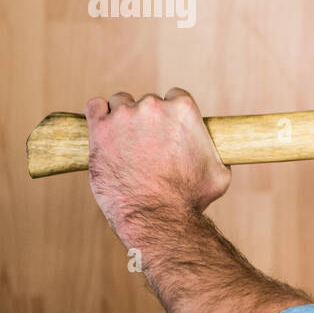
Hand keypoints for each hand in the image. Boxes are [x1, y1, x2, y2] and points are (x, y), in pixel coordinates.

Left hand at [84, 87, 230, 246]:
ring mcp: (124, 116)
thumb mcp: (219, 173)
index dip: (171, 114)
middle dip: (148, 120)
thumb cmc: (190, 198)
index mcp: (184, 109)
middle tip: (147, 144)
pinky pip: (94, 107)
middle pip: (148, 101)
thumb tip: (217, 152)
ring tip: (125, 140)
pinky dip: (98, 114)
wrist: (156, 216)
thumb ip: (216, 153)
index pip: (175, 96)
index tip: (167, 128)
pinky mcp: (100, 129)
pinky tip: (103, 129)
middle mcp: (154, 106)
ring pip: (120, 103)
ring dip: (122, 117)